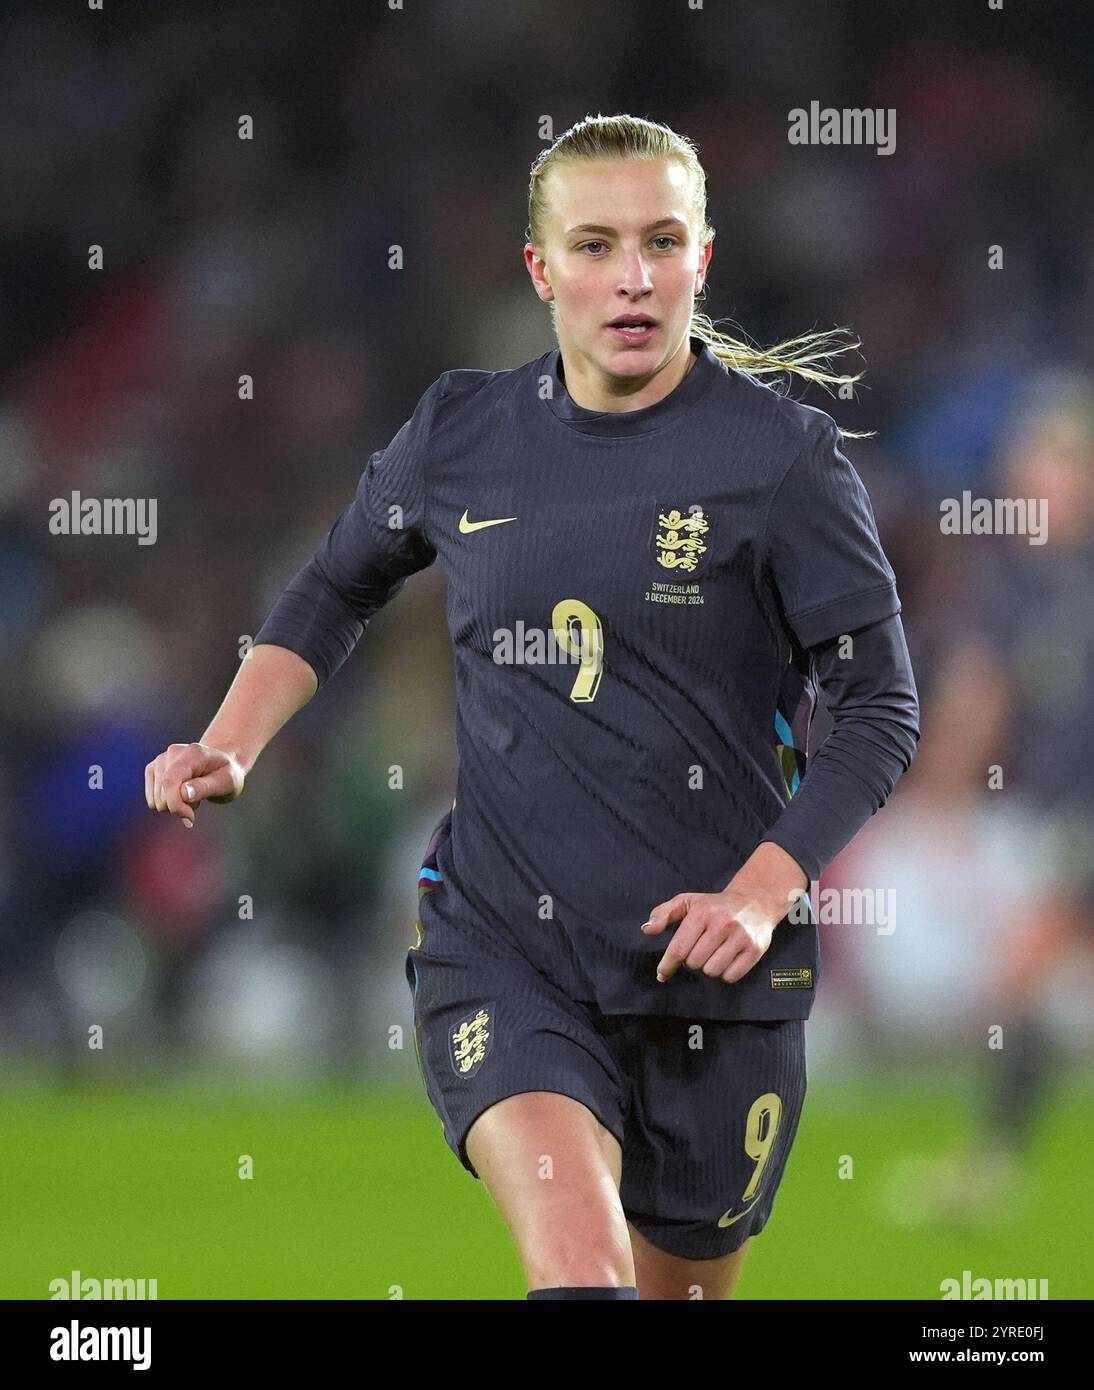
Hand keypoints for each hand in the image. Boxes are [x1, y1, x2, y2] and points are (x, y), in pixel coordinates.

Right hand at [144, 742, 245, 828]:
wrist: (222, 764)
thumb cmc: (227, 774)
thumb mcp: (227, 782)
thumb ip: (205, 787)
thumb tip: (183, 793)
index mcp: (193, 753)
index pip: (170, 782)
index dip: (176, 805)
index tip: (191, 819)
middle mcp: (173, 753)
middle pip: (162, 795)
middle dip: (180, 807)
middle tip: (199, 801)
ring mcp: (160, 760)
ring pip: (155, 801)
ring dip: (174, 805)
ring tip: (192, 795)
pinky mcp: (153, 769)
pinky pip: (152, 800)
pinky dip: (167, 803)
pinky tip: (182, 794)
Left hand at [641, 842, 807, 984]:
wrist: (754, 902)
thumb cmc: (715, 905)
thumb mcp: (687, 901)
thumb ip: (664, 914)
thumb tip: (647, 929)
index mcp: (702, 912)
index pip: (679, 948)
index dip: (667, 965)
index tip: (662, 974)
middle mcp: (722, 923)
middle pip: (694, 963)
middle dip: (692, 961)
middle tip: (698, 950)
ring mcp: (740, 937)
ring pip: (712, 971)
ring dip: (708, 968)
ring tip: (713, 954)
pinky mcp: (755, 949)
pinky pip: (731, 976)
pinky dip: (725, 973)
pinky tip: (726, 959)